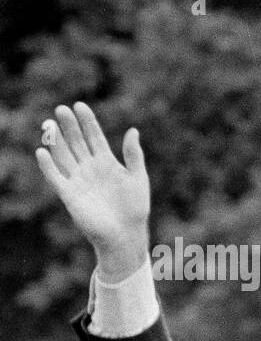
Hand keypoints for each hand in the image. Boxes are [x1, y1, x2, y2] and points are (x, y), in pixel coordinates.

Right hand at [35, 103, 150, 281]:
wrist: (126, 234)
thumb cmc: (135, 208)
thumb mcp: (138, 178)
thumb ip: (134, 155)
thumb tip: (133, 130)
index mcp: (107, 162)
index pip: (94, 137)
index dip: (87, 122)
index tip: (80, 105)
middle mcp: (90, 168)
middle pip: (76, 142)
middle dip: (69, 126)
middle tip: (61, 109)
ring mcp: (78, 180)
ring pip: (63, 155)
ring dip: (56, 141)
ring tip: (49, 124)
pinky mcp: (69, 194)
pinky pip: (55, 177)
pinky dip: (48, 165)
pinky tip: (42, 151)